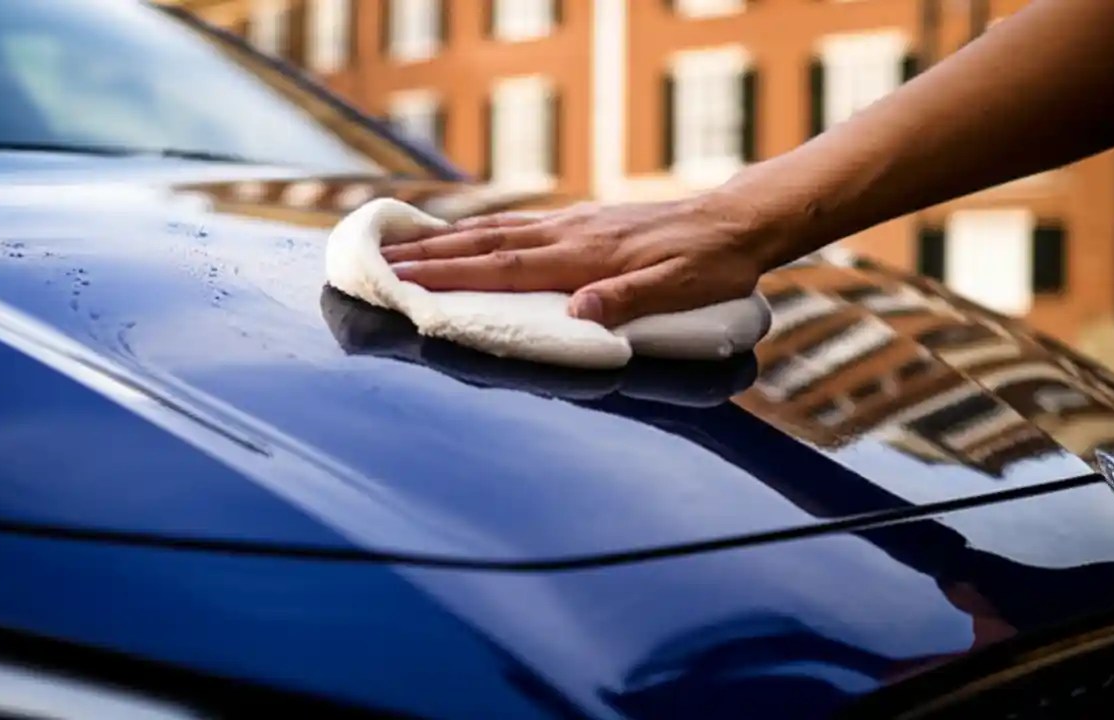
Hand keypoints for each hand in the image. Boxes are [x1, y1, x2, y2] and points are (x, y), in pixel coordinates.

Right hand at [381, 195, 769, 326]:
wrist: (736, 221)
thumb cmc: (711, 264)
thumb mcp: (680, 289)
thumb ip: (626, 301)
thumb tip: (576, 316)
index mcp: (585, 256)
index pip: (503, 267)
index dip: (450, 275)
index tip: (401, 278)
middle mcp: (569, 234)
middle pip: (484, 243)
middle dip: (427, 254)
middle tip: (377, 260)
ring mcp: (572, 224)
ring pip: (494, 229)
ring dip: (444, 239)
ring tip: (401, 244)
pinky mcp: (581, 221)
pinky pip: (516, 224)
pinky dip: (478, 229)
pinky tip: (464, 235)